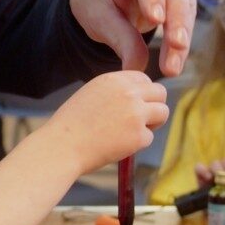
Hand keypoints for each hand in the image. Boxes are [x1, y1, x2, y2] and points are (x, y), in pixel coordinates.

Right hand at [43, 71, 168, 174]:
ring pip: (162, 113)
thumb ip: (115, 92)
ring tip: (132, 133)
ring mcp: (136, 113)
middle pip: (160, 92)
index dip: (143, 93)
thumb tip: (137, 98)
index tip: (135, 105)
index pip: (144, 78)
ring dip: (152, 123)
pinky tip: (118, 146)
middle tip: (142, 120)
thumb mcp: (91, 94)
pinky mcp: (139, 135)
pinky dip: (137, 144)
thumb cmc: (71, 125)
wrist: (62, 146)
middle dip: (154, 105)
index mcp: (114, 80)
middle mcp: (128, 93)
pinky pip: (149, 137)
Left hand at [69, 0, 196, 75]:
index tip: (156, 20)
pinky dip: (184, 33)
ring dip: (183, 30)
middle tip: (175, 47)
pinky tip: (177, 56)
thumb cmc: (98, 0)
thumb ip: (119, 38)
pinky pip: (188, 6)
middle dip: (176, 16)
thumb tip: (136, 67)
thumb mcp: (99, 18)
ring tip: (173, 64)